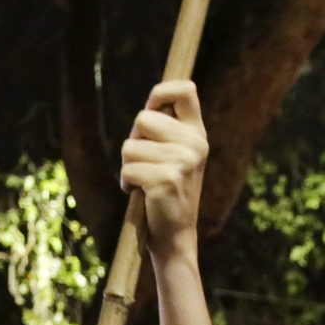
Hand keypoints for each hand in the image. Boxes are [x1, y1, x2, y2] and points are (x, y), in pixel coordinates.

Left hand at [121, 80, 207, 254]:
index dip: (160, 93)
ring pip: (129, 147)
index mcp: (198, 133)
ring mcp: (183, 162)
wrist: (175, 235)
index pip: (185, 89)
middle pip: (142, 118)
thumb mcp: (175, 154)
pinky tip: (141, 194)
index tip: (151, 111)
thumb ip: (166, 129)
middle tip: (145, 163)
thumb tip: (149, 106)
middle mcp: (195, 144)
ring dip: (128, 166)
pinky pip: (127, 170)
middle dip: (133, 141)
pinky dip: (126, 183)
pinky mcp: (166, 180)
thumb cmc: (167, 191)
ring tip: (144, 182)